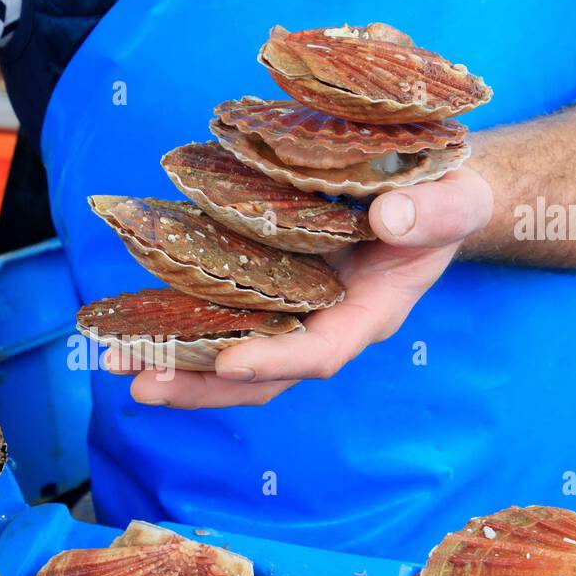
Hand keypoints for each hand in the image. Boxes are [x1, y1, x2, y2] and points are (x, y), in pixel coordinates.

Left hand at [107, 167, 494, 407]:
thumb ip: (434, 213)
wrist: (430, 191)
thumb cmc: (447, 200)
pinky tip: (132, 316)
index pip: (321, 352)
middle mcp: (323, 323)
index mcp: (369, 314)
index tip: (229, 363)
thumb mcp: (457, 200)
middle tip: (141, 384)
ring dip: (175, 359)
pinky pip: (219, 309)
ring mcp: (290, 309)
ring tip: (118, 361)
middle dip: (200, 383)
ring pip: (229, 349)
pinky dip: (178, 316)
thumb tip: (389, 215)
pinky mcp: (266, 285)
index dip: (275, 361)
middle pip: (259, 371)